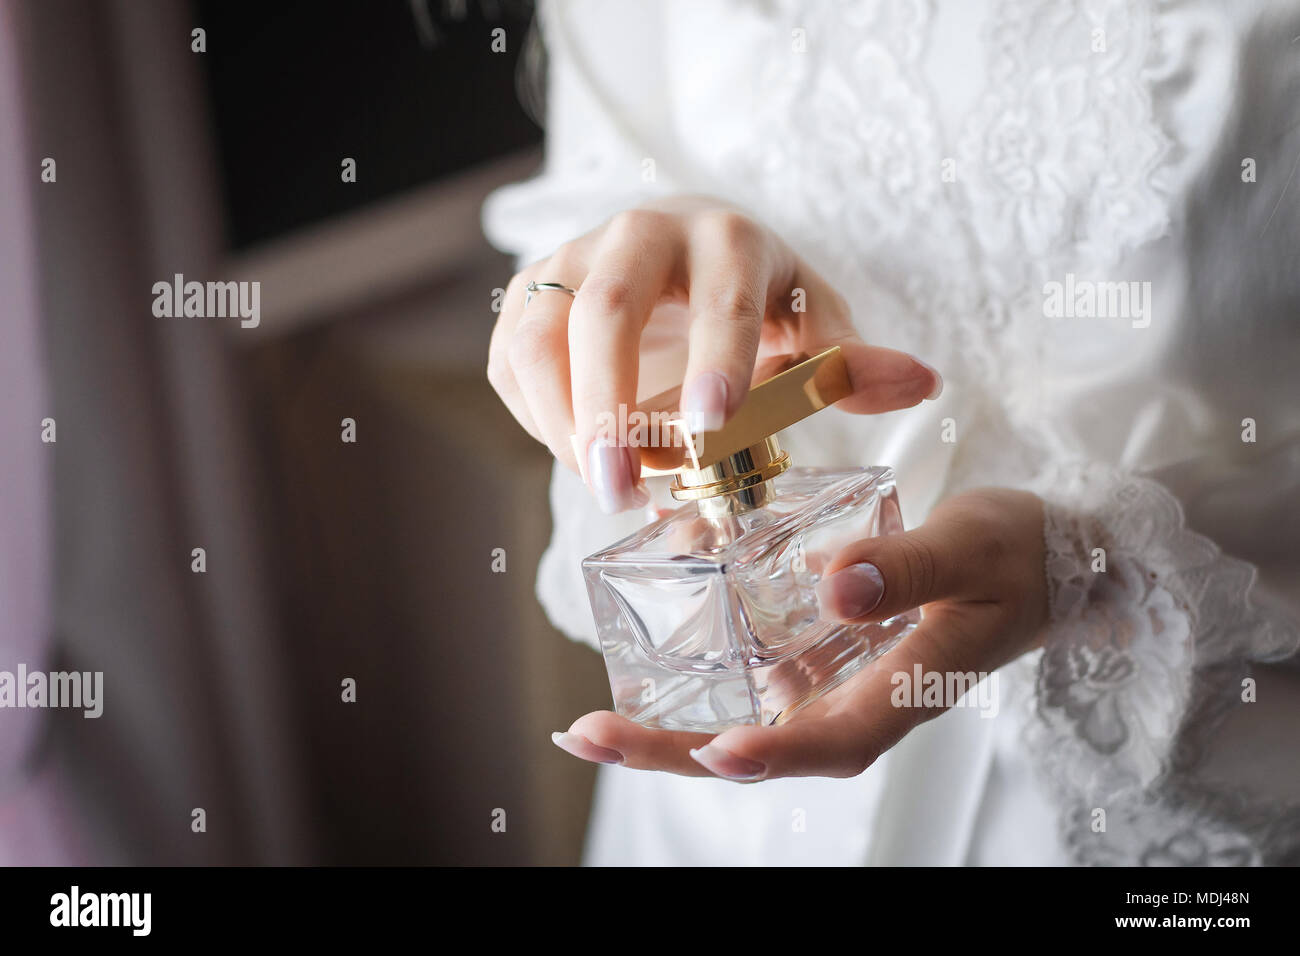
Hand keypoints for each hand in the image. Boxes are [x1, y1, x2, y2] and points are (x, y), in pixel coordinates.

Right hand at [487, 195, 941, 512]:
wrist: (674, 253)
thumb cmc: (753, 294)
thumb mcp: (809, 318)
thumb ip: (850, 359)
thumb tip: (921, 382)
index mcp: (724, 236)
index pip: (720, 292)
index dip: (715, 357)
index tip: (709, 428)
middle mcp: (639, 233)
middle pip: (606, 310)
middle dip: (610, 406)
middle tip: (622, 486)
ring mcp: (572, 259)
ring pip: (543, 336)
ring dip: (565, 421)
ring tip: (604, 487)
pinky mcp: (528, 295)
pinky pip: (515, 360)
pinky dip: (540, 418)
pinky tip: (581, 457)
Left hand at [552, 489, 1048, 779]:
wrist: (1034, 557)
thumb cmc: (1013, 555)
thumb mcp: (971, 549)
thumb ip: (907, 568)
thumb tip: (835, 588)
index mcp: (903, 690)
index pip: (833, 739)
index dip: (774, 751)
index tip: (717, 751)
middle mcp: (858, 701)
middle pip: (762, 747)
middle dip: (675, 751)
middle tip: (589, 735)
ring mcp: (835, 682)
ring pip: (746, 719)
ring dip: (671, 726)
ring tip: (592, 724)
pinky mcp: (821, 655)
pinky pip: (755, 677)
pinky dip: (701, 676)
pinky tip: (648, 657)